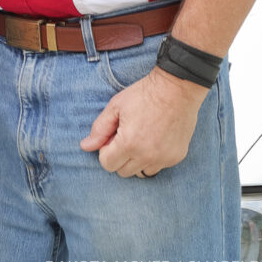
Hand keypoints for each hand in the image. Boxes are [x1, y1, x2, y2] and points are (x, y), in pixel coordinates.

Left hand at [79, 66, 207, 176]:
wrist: (176, 89)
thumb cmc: (143, 94)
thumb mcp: (116, 106)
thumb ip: (99, 129)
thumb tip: (85, 146)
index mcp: (129, 143)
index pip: (107, 164)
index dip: (106, 150)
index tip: (113, 136)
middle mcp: (147, 156)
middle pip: (123, 171)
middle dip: (119, 157)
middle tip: (126, 135)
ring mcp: (164, 159)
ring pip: (141, 173)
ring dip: (136, 161)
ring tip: (140, 138)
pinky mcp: (176, 158)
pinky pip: (158, 167)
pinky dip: (152, 158)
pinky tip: (154, 139)